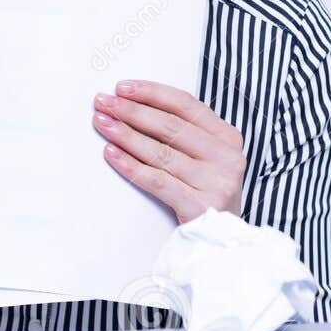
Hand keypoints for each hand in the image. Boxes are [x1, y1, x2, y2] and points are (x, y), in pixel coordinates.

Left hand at [92, 80, 244, 221]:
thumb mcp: (207, 158)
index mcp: (228, 137)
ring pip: (161, 152)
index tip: (122, 88)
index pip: (185, 105)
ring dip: (126, 135)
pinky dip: (131, 166)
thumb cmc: (206, 193)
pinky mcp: (201, 206)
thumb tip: (134, 105)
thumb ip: (185, 133)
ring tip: (102, 124)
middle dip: (132, 111)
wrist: (222, 242)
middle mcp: (227, 157)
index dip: (151, 93)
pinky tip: (111, 154)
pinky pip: (157, 181)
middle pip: (170, 126)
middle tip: (103, 103)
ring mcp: (216, 182)